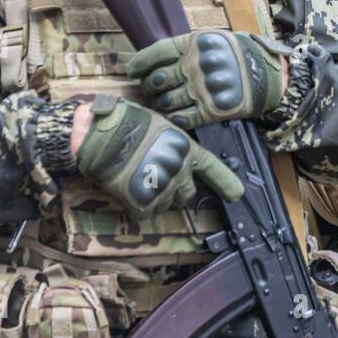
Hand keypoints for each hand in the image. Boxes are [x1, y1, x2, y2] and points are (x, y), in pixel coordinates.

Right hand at [74, 96, 243, 218]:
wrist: (101, 134)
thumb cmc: (126, 122)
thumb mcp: (160, 127)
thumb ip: (171, 147)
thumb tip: (170, 157)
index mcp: (187, 150)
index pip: (213, 170)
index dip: (226, 183)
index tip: (236, 194)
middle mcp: (181, 171)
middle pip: (187, 195)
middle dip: (176, 192)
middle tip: (157, 182)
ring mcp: (163, 189)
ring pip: (165, 206)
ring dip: (155, 200)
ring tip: (137, 183)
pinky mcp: (143, 203)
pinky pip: (144, 214)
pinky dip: (136, 207)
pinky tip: (126, 192)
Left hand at [126, 30, 285, 128]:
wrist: (270, 73)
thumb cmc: (239, 54)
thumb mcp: (213, 41)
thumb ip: (186, 49)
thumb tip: (154, 62)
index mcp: (195, 44)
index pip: (156, 53)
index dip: (139, 63)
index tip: (132, 70)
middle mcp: (196, 66)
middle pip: (157, 80)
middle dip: (148, 87)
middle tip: (149, 89)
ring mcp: (204, 89)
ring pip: (167, 102)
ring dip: (161, 105)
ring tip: (163, 103)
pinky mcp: (213, 110)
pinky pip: (184, 119)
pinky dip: (176, 120)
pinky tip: (175, 117)